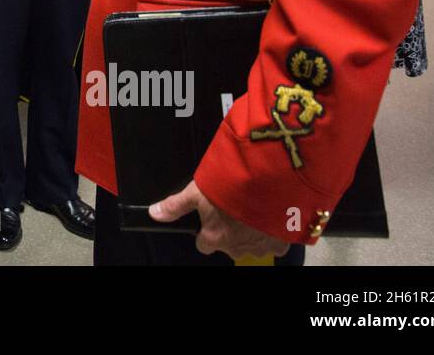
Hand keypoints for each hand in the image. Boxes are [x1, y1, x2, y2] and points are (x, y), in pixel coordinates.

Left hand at [150, 180, 290, 260]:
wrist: (267, 186)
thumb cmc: (228, 188)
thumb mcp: (196, 192)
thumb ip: (176, 205)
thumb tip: (154, 214)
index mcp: (214, 238)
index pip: (203, 245)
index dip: (206, 232)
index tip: (210, 219)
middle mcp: (235, 248)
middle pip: (228, 245)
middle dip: (229, 232)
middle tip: (232, 209)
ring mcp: (258, 247)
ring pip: (250, 245)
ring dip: (250, 232)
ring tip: (250, 209)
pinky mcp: (279, 243)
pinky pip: (274, 243)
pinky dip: (271, 233)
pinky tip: (268, 215)